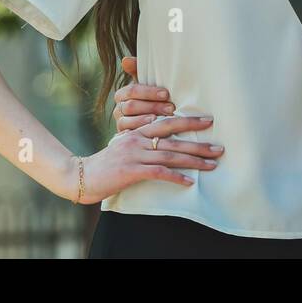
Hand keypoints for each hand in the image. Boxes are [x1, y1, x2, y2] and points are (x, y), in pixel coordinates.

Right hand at [71, 114, 224, 202]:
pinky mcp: (131, 171)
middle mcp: (137, 139)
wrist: (82, 176)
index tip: (208, 120)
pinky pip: (158, 172)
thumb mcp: (124, 147)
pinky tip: (189, 182)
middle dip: (198, 141)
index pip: (166, 122)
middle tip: (219, 145)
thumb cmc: (106, 164)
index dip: (188, 120)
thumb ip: (142, 141)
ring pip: (170, 154)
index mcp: (136, 131)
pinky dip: (176, 177)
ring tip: (212, 163)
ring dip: (194, 159)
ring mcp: (134, 154)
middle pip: (173, 137)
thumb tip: (164, 142)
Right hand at [112, 56, 177, 131]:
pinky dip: (139, 131)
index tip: (166, 94)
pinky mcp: (123, 135)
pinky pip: (128, 133)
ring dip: (147, 119)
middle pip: (131, 106)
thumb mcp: (149, 86)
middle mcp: (119, 108)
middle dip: (153, 106)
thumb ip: (138, 71)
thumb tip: (125, 60)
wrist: (152, 125)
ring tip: (162, 119)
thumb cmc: (153, 100)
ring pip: (129, 120)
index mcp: (123, 94)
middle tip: (171, 108)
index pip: (132, 90)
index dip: (149, 92)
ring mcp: (120, 122)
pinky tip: (151, 131)